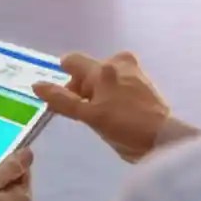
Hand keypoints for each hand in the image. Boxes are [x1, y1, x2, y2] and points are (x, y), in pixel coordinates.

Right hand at [32, 52, 170, 162]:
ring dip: (99, 92)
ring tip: (104, 115)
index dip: (65, 78)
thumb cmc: (124, 127)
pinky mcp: (144, 83)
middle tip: (87, 113)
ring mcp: (134, 72)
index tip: (67, 98)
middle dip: (83, 89)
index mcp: (104, 67)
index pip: (73, 61)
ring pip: (104, 77)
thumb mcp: (89, 116)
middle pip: (88, 71)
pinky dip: (113, 94)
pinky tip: (118, 113)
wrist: (163, 139)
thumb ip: (62, 100)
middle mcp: (119, 62)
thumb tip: (37, 85)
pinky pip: (119, 83)